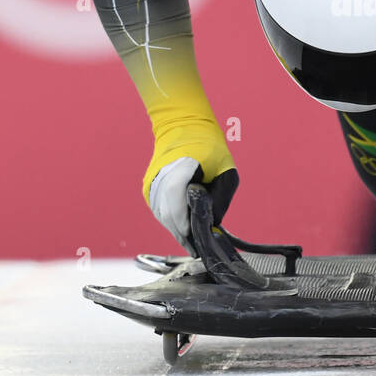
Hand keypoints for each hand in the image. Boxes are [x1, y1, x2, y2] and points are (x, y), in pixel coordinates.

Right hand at [142, 121, 236, 255]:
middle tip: (196, 249)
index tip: (195, 238)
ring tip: (191, 242)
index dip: (183, 220)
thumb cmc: (210, 148)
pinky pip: (159, 210)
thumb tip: (212, 224)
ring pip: (161, 214)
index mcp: (181, 164)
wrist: (184, 126)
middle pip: (167, 211)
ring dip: (175, 229)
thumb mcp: (226, 172)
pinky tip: (182, 229)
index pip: (175, 195)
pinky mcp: (149, 187)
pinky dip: (170, 221)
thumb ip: (220, 199)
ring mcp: (152, 181)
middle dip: (182, 233)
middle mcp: (161, 174)